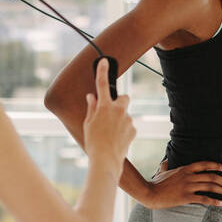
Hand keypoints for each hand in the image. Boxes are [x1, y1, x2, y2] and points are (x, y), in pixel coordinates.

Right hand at [82, 57, 136, 178]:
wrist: (106, 160)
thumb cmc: (93, 142)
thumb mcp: (88, 124)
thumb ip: (91, 108)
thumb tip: (92, 96)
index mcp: (104, 107)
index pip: (102, 84)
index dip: (102, 71)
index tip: (104, 61)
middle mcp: (118, 110)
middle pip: (123, 98)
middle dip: (119, 102)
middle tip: (111, 112)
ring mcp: (128, 119)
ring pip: (125, 114)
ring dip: (119, 120)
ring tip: (110, 134)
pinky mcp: (133, 129)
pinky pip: (128, 125)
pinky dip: (124, 130)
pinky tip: (116, 139)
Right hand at [143, 157, 221, 208]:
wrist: (149, 194)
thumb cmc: (156, 183)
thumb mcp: (162, 172)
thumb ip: (166, 166)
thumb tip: (165, 162)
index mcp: (185, 168)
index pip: (205, 164)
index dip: (217, 166)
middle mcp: (188, 176)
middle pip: (211, 177)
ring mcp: (187, 186)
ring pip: (210, 187)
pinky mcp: (186, 197)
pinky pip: (204, 199)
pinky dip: (214, 201)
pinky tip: (221, 204)